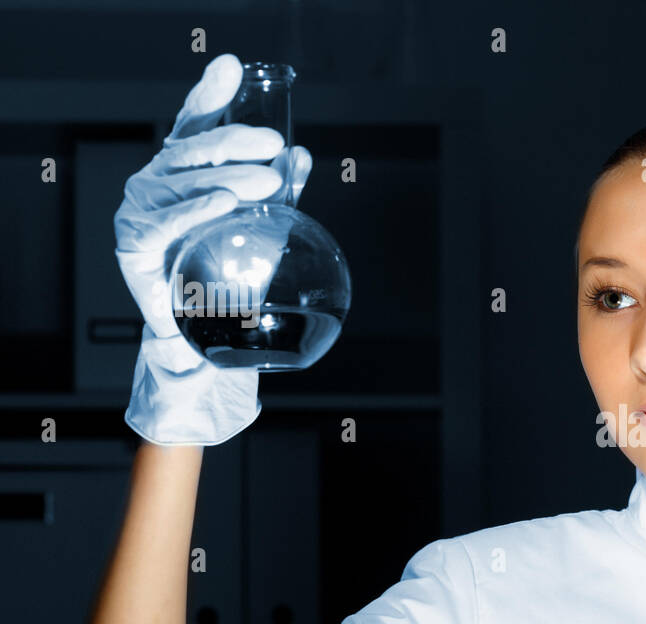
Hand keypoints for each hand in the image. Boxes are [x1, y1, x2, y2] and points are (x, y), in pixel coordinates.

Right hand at [116, 52, 312, 445]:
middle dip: (235, 143)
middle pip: (193, 150)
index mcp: (180, 168)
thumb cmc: (222, 265)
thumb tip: (303, 157)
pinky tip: (225, 205)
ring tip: (268, 185)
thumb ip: (277, 189)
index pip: (193, 123)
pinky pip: (167, 223)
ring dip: (229, 179)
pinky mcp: (134, 244)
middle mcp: (154, 180)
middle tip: (275, 148)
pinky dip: (197, 211)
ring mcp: (140, 209)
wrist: (195, 326)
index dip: (210, 93)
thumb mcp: (257, 222)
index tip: (231, 67)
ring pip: (185, 184)